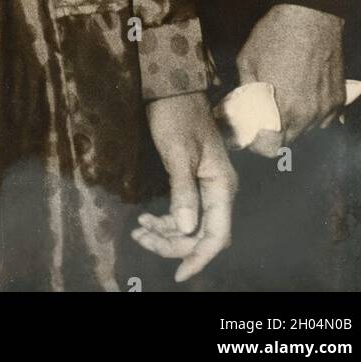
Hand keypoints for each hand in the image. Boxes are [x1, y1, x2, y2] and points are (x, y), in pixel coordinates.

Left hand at [135, 91, 237, 281]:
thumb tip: (187, 228)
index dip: (199, 257)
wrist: (171, 86)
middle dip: (172, 244)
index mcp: (221, 185)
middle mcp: (218, 190)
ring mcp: (206, 186)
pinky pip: (183, 212)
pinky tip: (145, 220)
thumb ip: (183, 191)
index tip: (179, 275)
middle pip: (201, 234)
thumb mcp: (177, 152)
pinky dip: (165, 221)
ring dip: (166, 234)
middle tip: (141, 237)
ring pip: (190, 225)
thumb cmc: (176, 115)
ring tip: (138, 231)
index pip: (216, 234)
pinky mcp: (192, 182)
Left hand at [237, 3, 344, 154]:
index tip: (251, 133)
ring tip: (284, 104)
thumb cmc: (276, 35)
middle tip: (264, 118)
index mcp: (283, 110)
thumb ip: (245, 90)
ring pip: (308, 131)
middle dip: (274, 135)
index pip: (270, 149)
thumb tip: (237, 106)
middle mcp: (308, 115)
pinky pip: (324, 117)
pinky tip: (303, 96)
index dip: (257, 144)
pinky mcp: (338, 97)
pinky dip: (313, 113)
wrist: (311, 14)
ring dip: (294, 125)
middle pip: (289, 142)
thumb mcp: (247, 61)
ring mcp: (326, 107)